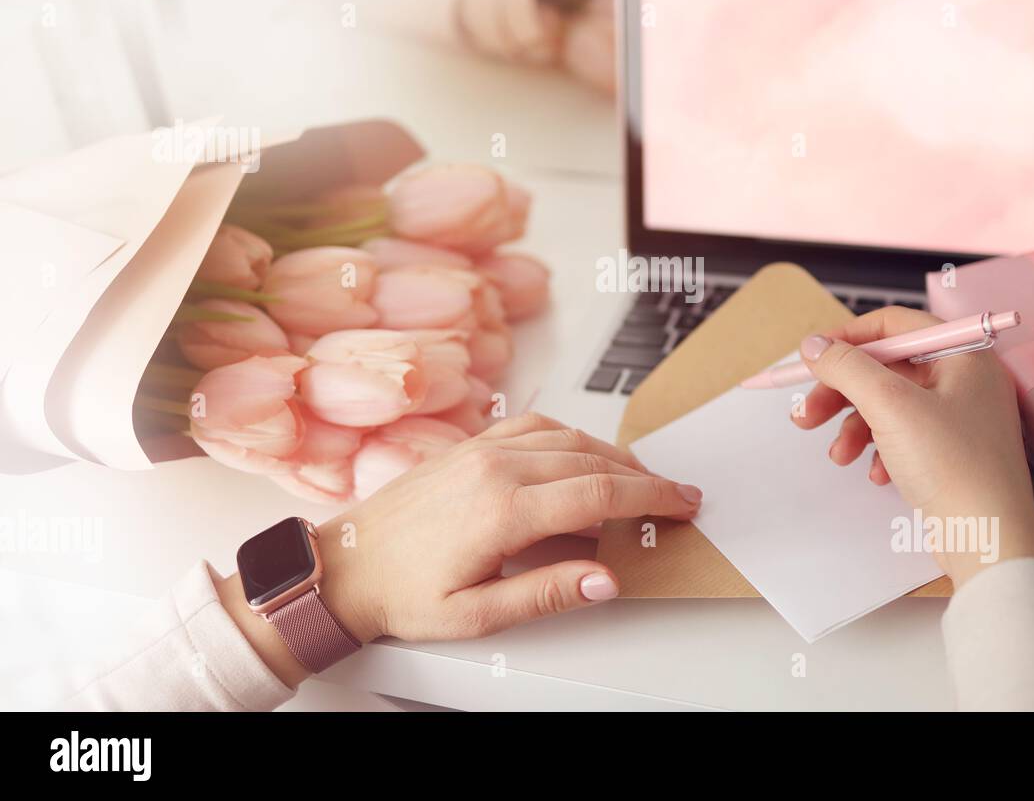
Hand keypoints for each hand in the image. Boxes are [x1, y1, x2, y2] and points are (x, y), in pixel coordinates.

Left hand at [222, 413, 699, 686]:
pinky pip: (534, 426)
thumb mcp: (475, 615)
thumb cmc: (402, 594)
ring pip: (568, 437)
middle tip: (678, 494)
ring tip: (642, 480)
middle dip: (643, 478)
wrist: (345, 565)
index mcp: (500, 510)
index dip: (650, 499)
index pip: (598, 494)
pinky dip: (573, 437)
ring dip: (613, 455)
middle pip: (592, 461)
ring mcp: (481, 450)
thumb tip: (605, 578)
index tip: (682, 504)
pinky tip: (586, 454)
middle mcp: (494, 468)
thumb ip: (546, 593)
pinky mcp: (470, 445)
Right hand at [791, 306, 1033, 588]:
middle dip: (841, 392)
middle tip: (805, 415)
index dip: (846, 338)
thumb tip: (813, 344)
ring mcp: (959, 418)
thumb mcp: (890, 406)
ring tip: (839, 455)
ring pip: (888, 405)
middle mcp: (965, 379)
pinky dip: (879, 450)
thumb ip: (847, 367)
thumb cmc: (954, 468)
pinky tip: (875, 474)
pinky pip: (902, 436)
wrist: (988, 541)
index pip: (894, 325)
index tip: (809, 357)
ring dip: (854, 426)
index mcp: (963, 354)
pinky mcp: (951, 452)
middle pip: (885, 368)